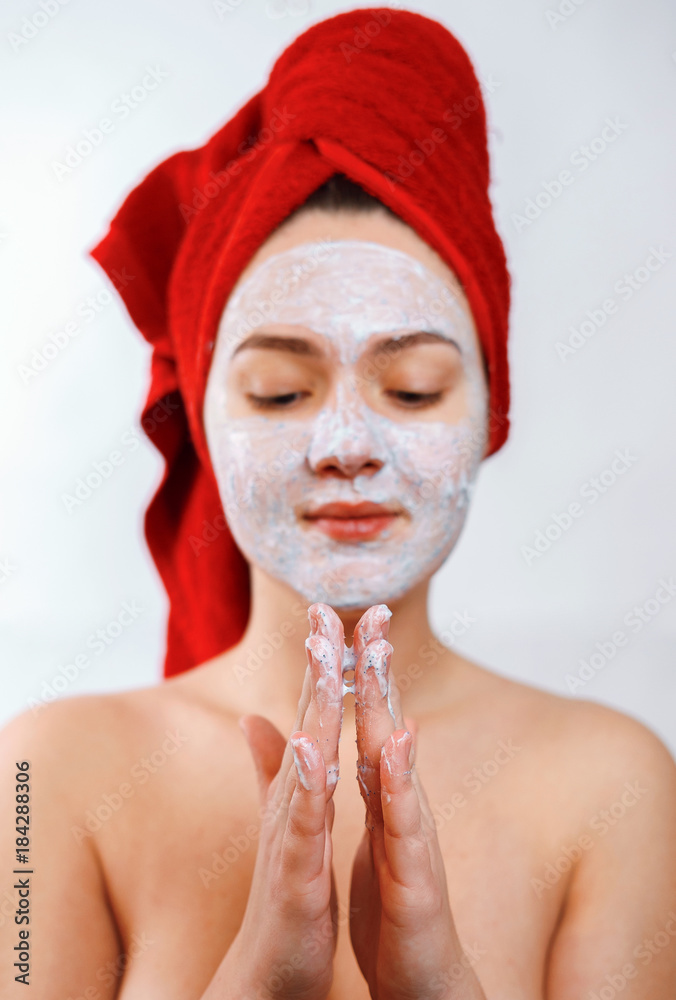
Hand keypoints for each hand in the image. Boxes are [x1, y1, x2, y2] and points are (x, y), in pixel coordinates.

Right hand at [205, 604, 344, 999]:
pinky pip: (304, 822)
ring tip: (321, 656)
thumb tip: (254, 717)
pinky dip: (308, 786)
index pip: (315, 709)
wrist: (271, 964)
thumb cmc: (286, 887)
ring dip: (314, 705)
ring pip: (305, 757)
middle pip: (308, 717)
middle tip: (326, 607)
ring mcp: (291, 830)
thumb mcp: (286, 817)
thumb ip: (271, 765)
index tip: (335, 608)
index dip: (325, 660)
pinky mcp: (295, 868)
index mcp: (302, 784)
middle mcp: (292, 797)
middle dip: (319, 662)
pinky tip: (316, 751)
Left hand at [347, 605, 485, 999]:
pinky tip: (392, 752)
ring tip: (378, 666)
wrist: (422, 978)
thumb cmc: (396, 905)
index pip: (370, 723)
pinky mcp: (415, 879)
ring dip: (388, 714)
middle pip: (389, 728)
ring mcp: (413, 839)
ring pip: (399, 768)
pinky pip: (405, 829)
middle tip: (372, 616)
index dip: (359, 673)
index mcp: (384, 796)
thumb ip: (349, 785)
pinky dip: (398, 789)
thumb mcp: (364, 837)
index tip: (345, 620)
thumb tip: (335, 737)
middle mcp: (404, 806)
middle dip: (378, 673)